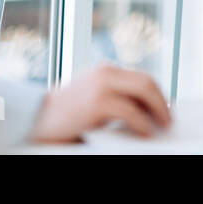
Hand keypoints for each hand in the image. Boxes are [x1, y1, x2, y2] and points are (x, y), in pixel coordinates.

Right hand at [29, 65, 170, 142]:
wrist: (33, 120)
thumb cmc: (65, 114)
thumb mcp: (92, 97)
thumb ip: (116, 96)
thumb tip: (147, 110)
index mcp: (106, 70)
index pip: (141, 77)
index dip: (158, 93)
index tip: (166, 107)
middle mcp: (105, 73)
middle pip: (147, 82)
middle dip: (162, 101)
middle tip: (169, 119)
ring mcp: (101, 86)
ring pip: (143, 91)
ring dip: (158, 110)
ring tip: (162, 125)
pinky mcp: (97, 103)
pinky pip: (130, 112)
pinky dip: (142, 123)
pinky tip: (145, 133)